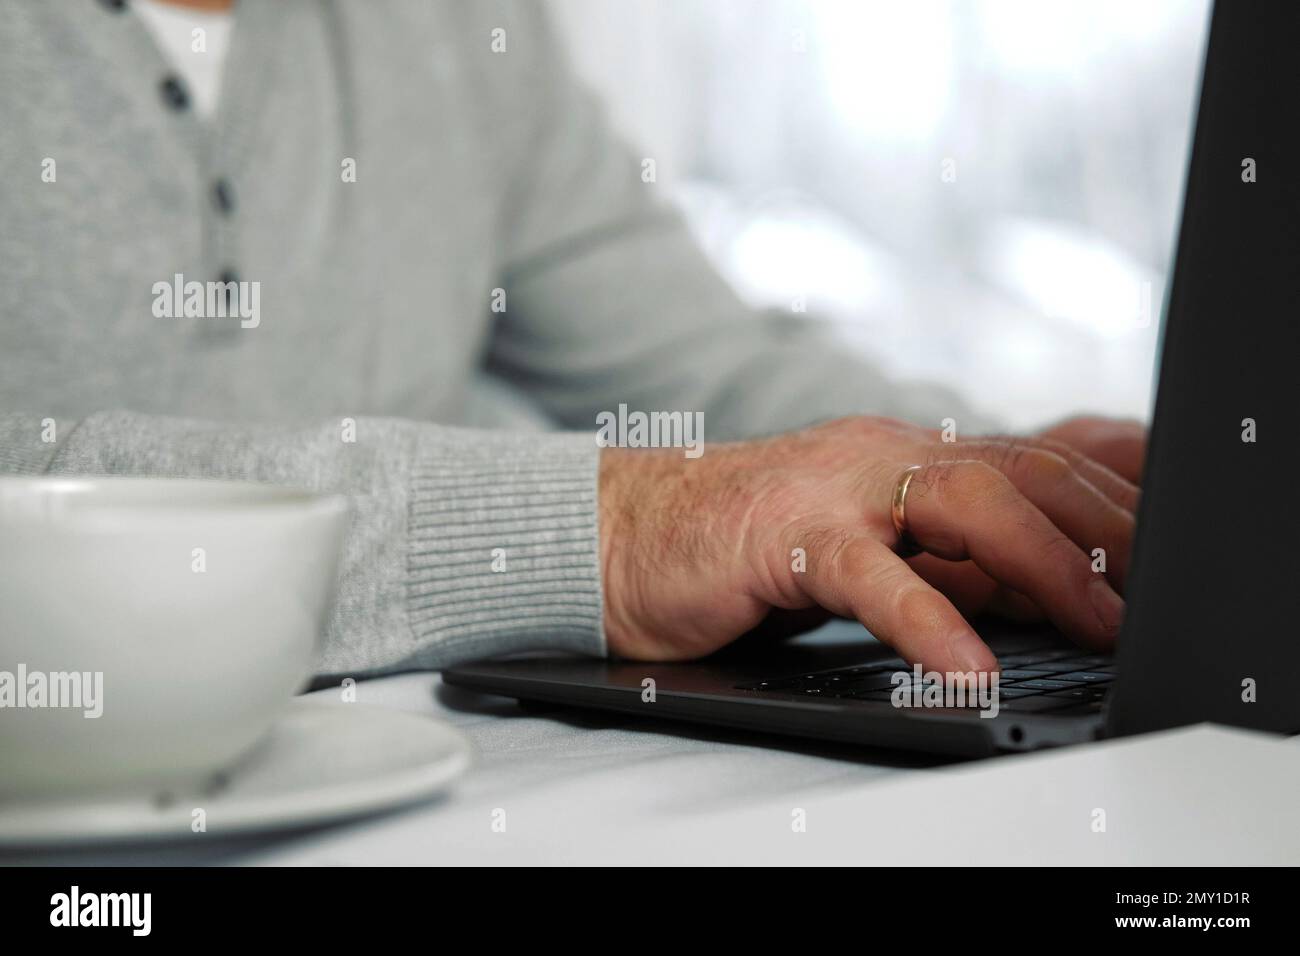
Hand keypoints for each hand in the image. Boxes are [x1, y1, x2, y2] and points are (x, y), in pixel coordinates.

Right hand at [599, 416, 1139, 672]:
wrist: (627, 532)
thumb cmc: (745, 544)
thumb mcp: (870, 550)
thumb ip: (949, 561)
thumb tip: (1046, 590)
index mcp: (910, 458)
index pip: (1037, 465)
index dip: (1114, 504)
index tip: (1168, 551)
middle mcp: (886, 456)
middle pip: (1025, 471)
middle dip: (1107, 527)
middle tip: (1161, 587)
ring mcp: (837, 486)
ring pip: (966, 501)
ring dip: (1046, 562)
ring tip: (1101, 622)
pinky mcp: (784, 533)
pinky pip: (871, 574)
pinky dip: (926, 621)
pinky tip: (965, 667)